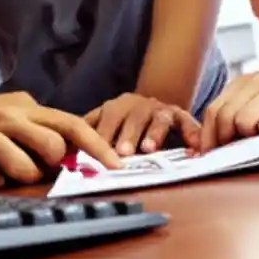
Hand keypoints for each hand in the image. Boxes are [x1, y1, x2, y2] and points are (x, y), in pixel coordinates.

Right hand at [0, 91, 122, 188]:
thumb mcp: (21, 112)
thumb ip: (49, 127)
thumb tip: (81, 149)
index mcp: (30, 108)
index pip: (72, 124)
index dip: (96, 146)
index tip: (115, 164)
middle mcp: (9, 116)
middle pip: (51, 147)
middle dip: (52, 166)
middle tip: (39, 166)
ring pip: (21, 167)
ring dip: (22, 178)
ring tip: (10, 170)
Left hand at [84, 93, 200, 156]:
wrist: (153, 108)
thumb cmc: (124, 125)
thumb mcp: (103, 126)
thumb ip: (87, 137)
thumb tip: (64, 152)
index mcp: (117, 107)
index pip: (107, 117)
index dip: (103, 134)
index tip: (97, 152)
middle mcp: (139, 105)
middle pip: (133, 116)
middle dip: (128, 134)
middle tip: (123, 152)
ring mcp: (160, 109)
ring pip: (158, 119)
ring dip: (154, 134)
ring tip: (150, 149)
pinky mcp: (180, 116)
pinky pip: (187, 123)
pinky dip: (191, 133)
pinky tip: (194, 146)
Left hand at [198, 72, 258, 150]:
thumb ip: (239, 119)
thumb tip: (206, 146)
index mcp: (249, 81)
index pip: (213, 110)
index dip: (208, 137)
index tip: (210, 158)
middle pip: (224, 116)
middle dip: (225, 141)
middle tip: (237, 156)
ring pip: (243, 122)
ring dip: (251, 139)